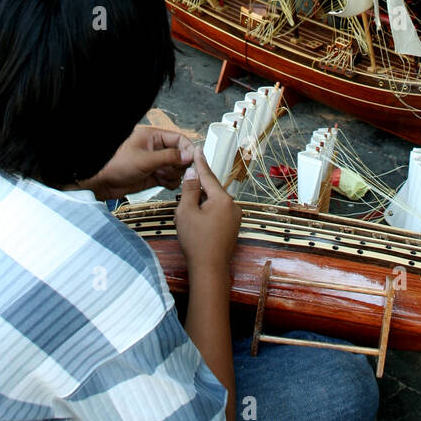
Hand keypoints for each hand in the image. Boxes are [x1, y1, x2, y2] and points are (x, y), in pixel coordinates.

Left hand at [75, 124, 196, 200]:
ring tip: (160, 176)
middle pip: (180, 155)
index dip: (187, 149)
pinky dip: (169, 182)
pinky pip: (170, 178)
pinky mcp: (153, 175)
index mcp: (153, 137)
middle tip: (169, 169)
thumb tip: (188, 155)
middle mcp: (156, 149)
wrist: (101, 182)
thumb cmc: (114, 164)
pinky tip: (161, 182)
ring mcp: (155, 163)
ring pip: (176, 168)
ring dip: (173, 175)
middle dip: (178, 165)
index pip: (178, 139)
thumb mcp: (145, 160)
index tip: (192, 160)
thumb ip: (168, 157)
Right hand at [175, 149, 241, 273]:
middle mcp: (233, 206)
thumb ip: (189, 189)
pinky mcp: (233, 229)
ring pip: (214, 203)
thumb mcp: (186, 212)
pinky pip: (218, 214)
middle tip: (185, 194)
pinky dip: (207, 214)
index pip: (208, 176)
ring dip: (202, 204)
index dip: (200, 163)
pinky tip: (198, 224)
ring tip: (189, 216)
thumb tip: (192, 173)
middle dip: (198, 191)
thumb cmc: (197, 242)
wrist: (209, 269)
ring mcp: (235, 218)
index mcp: (222, 199)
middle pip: (211, 191)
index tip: (197, 150)